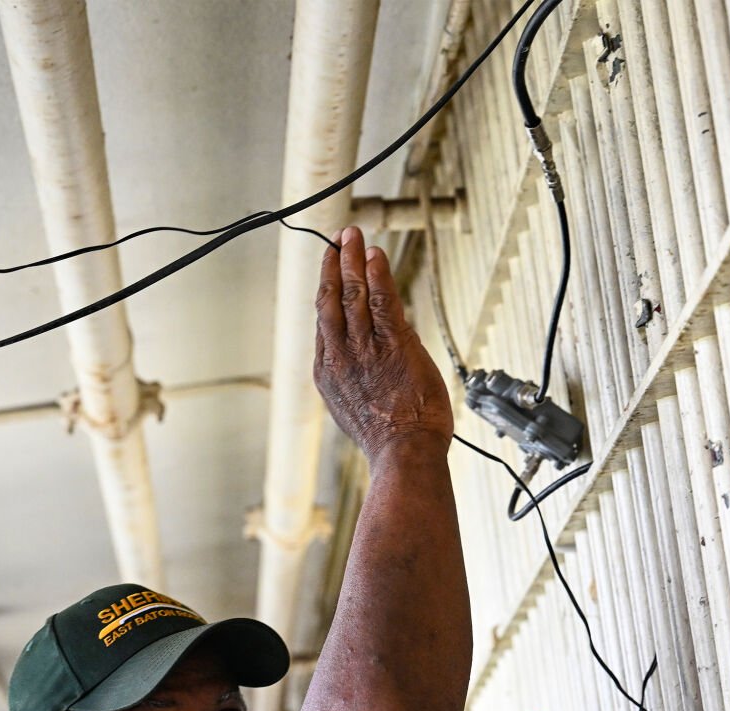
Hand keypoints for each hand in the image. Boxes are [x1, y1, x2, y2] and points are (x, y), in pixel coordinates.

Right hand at [313, 225, 452, 461]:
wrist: (403, 455)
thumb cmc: (389, 440)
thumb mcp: (359, 408)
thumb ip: (361, 376)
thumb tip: (376, 356)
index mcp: (329, 373)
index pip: (325, 322)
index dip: (327, 290)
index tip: (331, 269)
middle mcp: (340, 357)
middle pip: (332, 300)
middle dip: (334, 265)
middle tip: (338, 239)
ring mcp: (365, 351)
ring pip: (354, 296)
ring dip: (353, 261)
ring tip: (354, 237)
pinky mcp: (393, 346)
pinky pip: (382, 303)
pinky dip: (377, 276)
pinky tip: (376, 256)